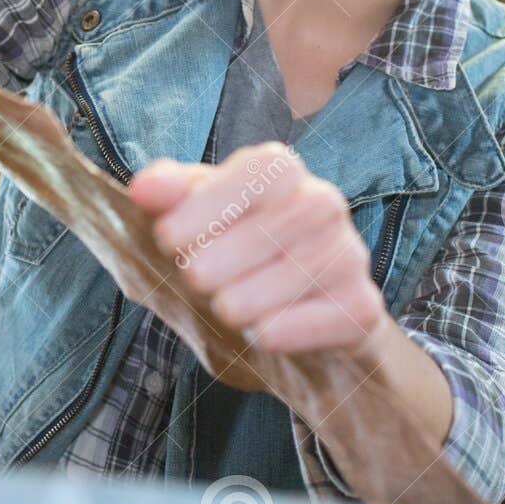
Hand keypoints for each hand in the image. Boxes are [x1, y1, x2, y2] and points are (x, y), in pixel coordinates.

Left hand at [127, 143, 389, 355]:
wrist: (308, 308)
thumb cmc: (240, 251)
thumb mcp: (197, 214)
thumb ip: (168, 195)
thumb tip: (143, 189)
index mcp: (278, 167)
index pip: (226, 185)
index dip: (188, 220)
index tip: (167, 242)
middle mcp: (321, 201)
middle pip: (230, 251)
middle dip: (201, 277)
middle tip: (203, 283)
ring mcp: (348, 253)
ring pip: (254, 297)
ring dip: (231, 311)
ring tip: (233, 306)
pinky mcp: (360, 307)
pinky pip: (290, 330)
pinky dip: (268, 336)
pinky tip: (266, 328)